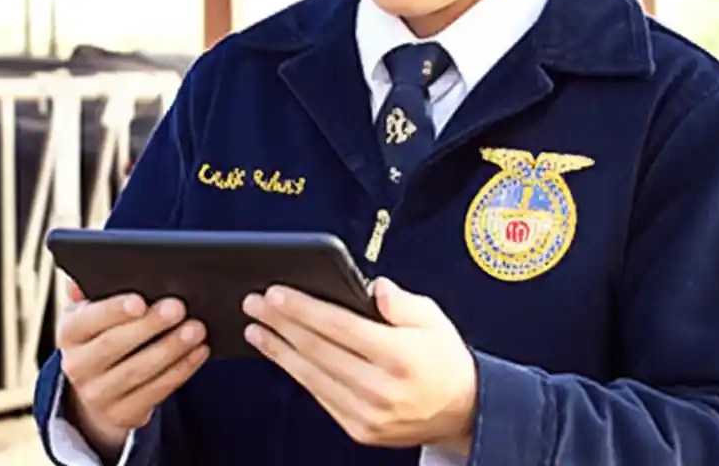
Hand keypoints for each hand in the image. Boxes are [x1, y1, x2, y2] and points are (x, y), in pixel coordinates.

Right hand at [57, 280, 208, 458]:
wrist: (98, 389)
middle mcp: (77, 366)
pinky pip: (155, 391)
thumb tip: (93, 274)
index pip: (87, 320)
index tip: (140, 301)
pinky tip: (198, 352)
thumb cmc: (103, 335)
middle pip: (113, 345)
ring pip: (138, 371)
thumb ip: (94, 290)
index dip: (113, 310)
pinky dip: (181, 370)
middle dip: (149, 325)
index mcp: (69, 333)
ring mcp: (99, 395)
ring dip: (171, 349)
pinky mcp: (124, 414)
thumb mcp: (93, 313)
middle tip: (178, 308)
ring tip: (195, 329)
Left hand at [241, 277, 476, 454]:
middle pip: (317, 349)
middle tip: (254, 304)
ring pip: (311, 376)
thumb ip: (401, 302)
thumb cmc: (444, 360)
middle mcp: (381, 387)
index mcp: (400, 355)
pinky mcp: (360, 429)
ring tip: (257, 329)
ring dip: (278, 350)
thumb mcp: (433, 318)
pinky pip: (320, 396)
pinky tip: (282, 355)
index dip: (303, 308)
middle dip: (280, 323)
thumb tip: (375, 288)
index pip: (339, 326)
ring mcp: (368, 413)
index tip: (275, 293)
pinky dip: (297, 373)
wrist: (463, 411)